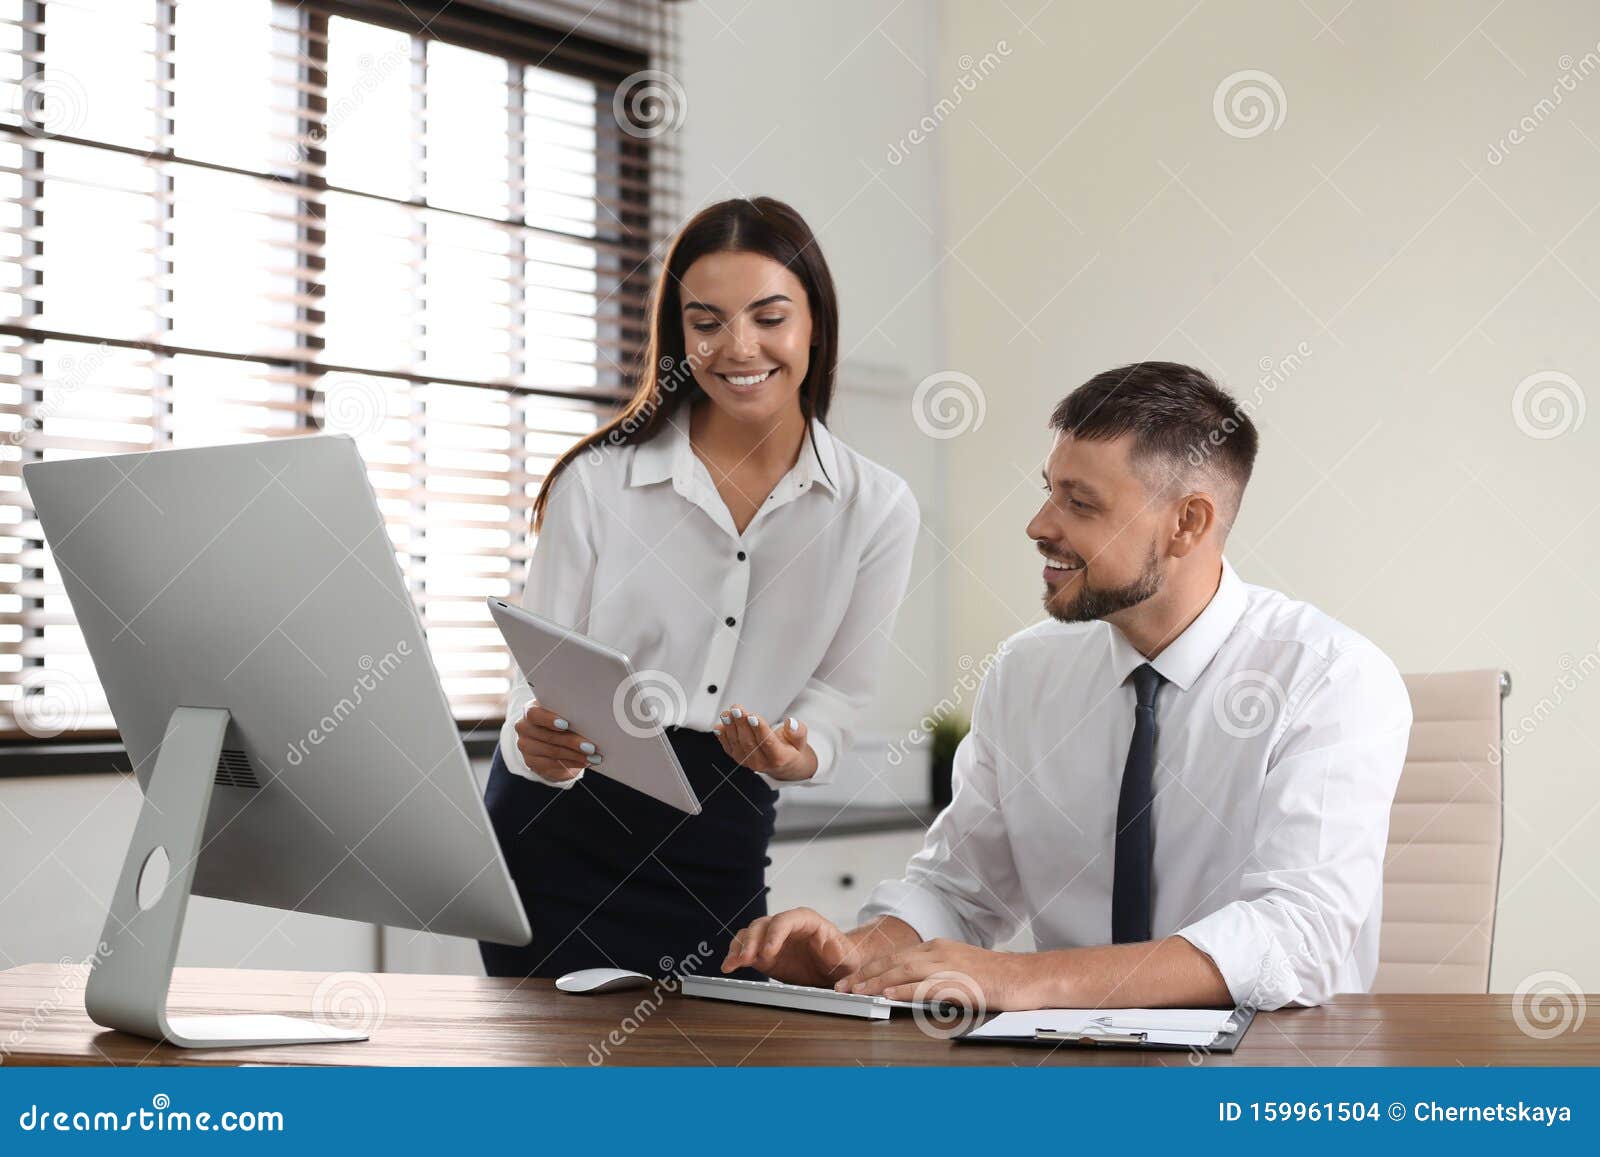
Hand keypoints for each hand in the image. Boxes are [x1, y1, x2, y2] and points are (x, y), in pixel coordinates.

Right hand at [513, 697, 601, 782]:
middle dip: (572, 742)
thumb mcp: (563, 714)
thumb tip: (591, 720)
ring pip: (553, 752)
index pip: (534, 714)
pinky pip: (552, 764)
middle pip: (548, 736)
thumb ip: (570, 713)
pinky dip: (572, 763)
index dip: (549, 719)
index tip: (566, 724)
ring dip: (576, 755)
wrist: (550, 740)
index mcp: (531, 711)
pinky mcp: (531, 762)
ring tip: (593, 757)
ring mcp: (526, 746)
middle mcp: (524, 728)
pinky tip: (584, 762)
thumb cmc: (561, 721)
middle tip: (591, 747)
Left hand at [713, 705, 816, 780]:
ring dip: (730, 727)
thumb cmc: (791, 749)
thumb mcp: (800, 740)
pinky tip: (720, 725)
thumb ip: (798, 731)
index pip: (768, 743)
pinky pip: (729, 748)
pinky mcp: (739, 759)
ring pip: (737, 745)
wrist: (783, 764)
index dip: (759, 729)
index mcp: (779, 758)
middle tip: (737, 709)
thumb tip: (791, 723)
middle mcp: (762, 763)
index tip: (753, 716)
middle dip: (741, 724)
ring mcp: (749, 762)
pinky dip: (723, 736)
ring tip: (727, 713)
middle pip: (749, 742)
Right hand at [721, 907, 863, 986]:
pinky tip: (729, 966)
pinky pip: (745, 948)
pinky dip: (735, 956)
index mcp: (807, 921)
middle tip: (746, 959)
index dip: (775, 933)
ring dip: (739, 947)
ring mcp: (773, 938)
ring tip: (733, 964)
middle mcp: (786, 926)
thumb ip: (839, 951)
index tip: (768, 952)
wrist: (836, 968)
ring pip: (750, 934)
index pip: (786, 920)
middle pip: (763, 924)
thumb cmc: (843, 958)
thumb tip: (832, 946)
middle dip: (753, 941)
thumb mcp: (847, 956)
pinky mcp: (764, 953)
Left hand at [835, 938, 1050, 1010]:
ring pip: (903, 970)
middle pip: (893, 961)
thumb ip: (932, 975)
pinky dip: (905, 989)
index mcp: (936, 948)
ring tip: (856, 991)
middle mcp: (938, 951)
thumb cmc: (995, 977)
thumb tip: (905, 987)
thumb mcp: (957, 970)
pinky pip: (927, 985)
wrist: (1026, 977)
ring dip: (876, 981)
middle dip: (864, 974)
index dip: (869, 967)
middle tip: (841, 986)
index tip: (850, 979)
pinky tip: (889, 994)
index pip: (895, 956)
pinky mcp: (960, 981)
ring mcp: (949, 964)